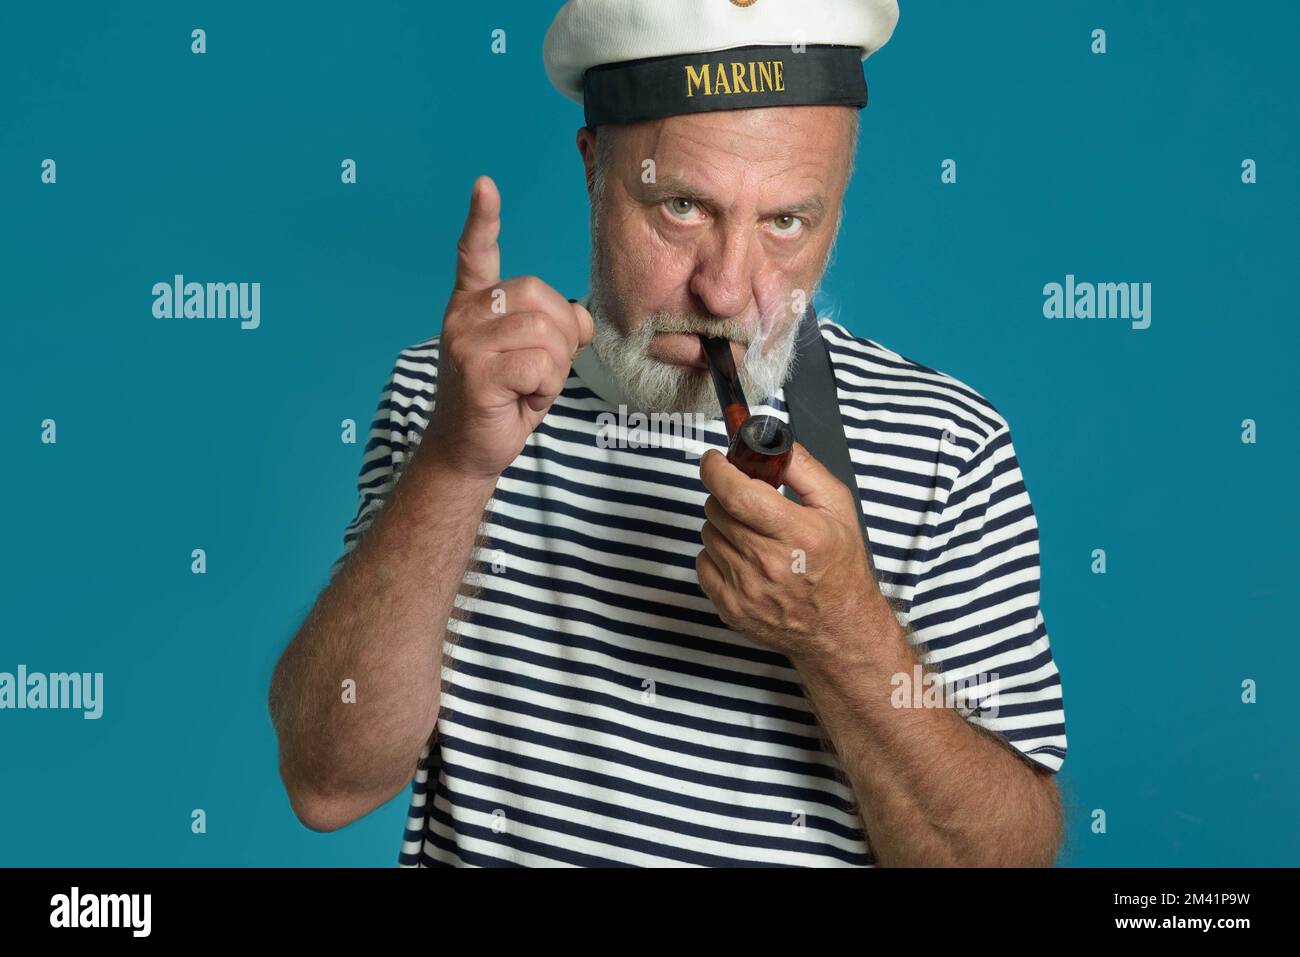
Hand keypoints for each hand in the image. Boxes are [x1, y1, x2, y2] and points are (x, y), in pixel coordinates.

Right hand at [421, 175, 594, 480]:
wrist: (466, 452)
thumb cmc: (501, 402)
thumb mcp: (532, 357)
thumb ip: (551, 327)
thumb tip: (581, 319)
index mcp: (472, 304)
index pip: (475, 253)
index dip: (482, 219)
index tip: (485, 185)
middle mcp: (463, 316)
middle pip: (541, 297)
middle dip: (561, 336)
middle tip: (540, 371)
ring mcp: (465, 342)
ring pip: (546, 334)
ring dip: (553, 369)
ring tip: (528, 388)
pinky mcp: (476, 371)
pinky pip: (540, 365)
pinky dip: (545, 388)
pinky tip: (521, 400)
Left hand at [696, 442, 894, 666]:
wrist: (840, 630)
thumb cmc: (841, 568)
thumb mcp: (837, 508)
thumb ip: (804, 469)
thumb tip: (770, 446)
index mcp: (797, 534)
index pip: (737, 494)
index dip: (717, 470)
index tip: (714, 460)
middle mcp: (768, 563)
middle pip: (717, 510)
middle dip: (726, 496)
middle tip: (748, 501)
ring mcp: (746, 589)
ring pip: (708, 534)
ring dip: (723, 525)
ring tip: (753, 534)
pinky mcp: (730, 608)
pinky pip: (703, 563)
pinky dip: (717, 554)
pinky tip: (743, 558)